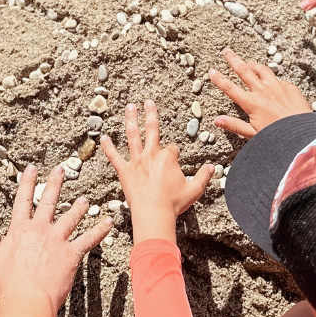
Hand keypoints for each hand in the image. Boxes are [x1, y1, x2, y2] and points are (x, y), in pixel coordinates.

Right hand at [0, 165, 110, 311]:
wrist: (26, 299)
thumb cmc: (7, 283)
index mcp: (20, 229)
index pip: (22, 201)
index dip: (27, 184)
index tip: (31, 170)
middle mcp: (40, 229)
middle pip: (48, 201)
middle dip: (54, 184)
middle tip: (60, 170)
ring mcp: (57, 239)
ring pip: (70, 217)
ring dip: (78, 207)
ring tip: (84, 200)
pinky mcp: (71, 253)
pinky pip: (88, 239)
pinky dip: (100, 230)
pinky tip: (108, 222)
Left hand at [101, 101, 212, 243]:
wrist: (154, 214)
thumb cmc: (173, 203)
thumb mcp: (194, 190)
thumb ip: (204, 176)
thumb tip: (213, 167)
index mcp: (168, 158)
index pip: (172, 150)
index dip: (173, 156)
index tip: (173, 165)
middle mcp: (152, 155)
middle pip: (152, 129)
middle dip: (150, 114)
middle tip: (148, 102)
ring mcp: (137, 162)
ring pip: (133, 136)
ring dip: (131, 120)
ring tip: (130, 107)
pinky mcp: (125, 171)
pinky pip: (114, 157)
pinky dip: (108, 148)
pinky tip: (103, 138)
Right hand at [209, 48, 310, 139]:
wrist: (304, 134)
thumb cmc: (279, 137)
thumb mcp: (253, 134)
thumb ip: (234, 125)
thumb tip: (217, 120)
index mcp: (251, 103)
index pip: (230, 88)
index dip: (219, 79)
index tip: (211, 71)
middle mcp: (262, 91)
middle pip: (244, 71)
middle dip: (233, 60)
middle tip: (226, 52)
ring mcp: (277, 86)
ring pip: (261, 69)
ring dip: (252, 64)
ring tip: (247, 62)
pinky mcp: (290, 87)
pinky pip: (278, 78)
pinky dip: (271, 78)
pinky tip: (271, 81)